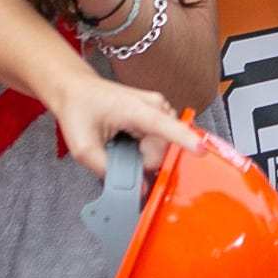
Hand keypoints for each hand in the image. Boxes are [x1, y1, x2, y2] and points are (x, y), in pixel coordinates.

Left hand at [50, 76, 203, 176]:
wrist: (76, 90)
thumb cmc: (80, 109)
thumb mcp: (82, 146)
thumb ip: (107, 170)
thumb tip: (135, 187)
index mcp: (136, 108)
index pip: (167, 126)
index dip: (186, 141)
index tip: (201, 150)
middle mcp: (155, 105)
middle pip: (163, 148)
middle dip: (143, 161)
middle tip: (118, 155)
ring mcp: (159, 108)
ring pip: (162, 147)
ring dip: (143, 154)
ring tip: (120, 142)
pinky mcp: (158, 114)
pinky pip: (160, 142)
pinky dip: (144, 148)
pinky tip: (128, 140)